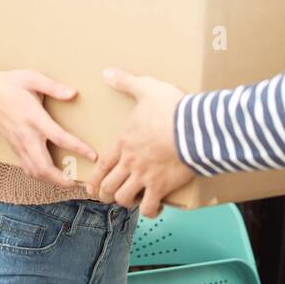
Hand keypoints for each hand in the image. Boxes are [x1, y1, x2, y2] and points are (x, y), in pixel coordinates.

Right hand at [0, 69, 94, 188]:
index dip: (77, 148)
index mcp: (33, 117)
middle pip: (44, 166)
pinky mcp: (14, 148)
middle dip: (62, 179)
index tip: (92, 156)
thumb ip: (53, 87)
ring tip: (69, 182)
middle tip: (80, 182)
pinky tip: (52, 176)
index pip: (58, 137)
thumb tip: (73, 93)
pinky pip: (27, 168)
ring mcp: (18, 144)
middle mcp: (26, 135)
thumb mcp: (31, 77)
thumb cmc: (10, 84)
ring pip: (35, 171)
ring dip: (52, 181)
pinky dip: (41, 176)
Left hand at [85, 68, 194, 217]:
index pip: (102, 166)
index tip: (90, 188)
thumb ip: (126, 82)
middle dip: (105, 194)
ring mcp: (145, 177)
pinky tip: (155, 208)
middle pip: (108, 186)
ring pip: (124, 199)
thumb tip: (107, 72)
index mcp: (123, 143)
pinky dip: (150, 211)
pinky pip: (149, 207)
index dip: (94, 179)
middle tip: (108, 196)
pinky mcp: (162, 186)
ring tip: (131, 201)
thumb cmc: (170, 108)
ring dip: (125, 202)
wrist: (193, 128)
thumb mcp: (146, 88)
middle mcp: (130, 163)